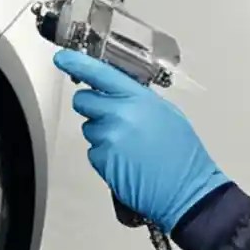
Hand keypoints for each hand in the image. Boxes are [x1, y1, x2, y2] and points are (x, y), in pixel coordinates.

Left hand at [54, 50, 229, 232]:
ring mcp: (108, 137)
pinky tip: (126, 161)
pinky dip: (105, 155)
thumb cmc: (183, 156)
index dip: (77, 64)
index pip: (100, 74)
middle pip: (84, 101)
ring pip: (88, 128)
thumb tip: (118, 95)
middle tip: (114, 119)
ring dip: (102, 134)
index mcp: (139, 98)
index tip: (63, 59)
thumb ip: (138, 100)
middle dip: (93, 107)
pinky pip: (93, 150)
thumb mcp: (167, 114)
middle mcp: (120, 114)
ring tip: (129, 147)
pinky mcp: (102, 160)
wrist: (186, 191)